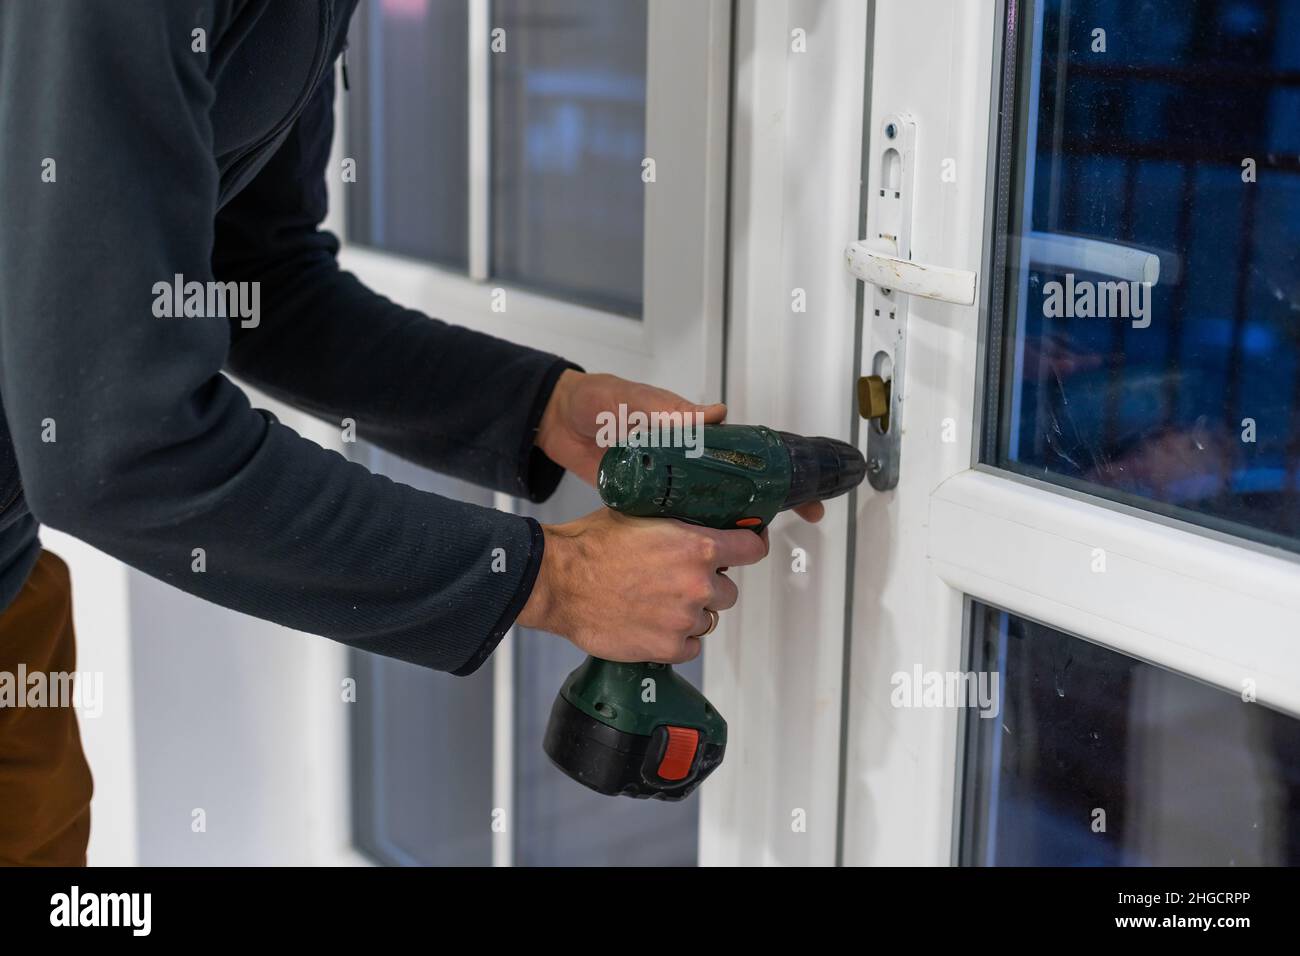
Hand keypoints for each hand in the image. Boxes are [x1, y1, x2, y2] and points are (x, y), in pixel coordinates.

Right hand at [517, 508, 769, 662]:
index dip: (750, 546)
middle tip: (678, 580)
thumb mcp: (641, 514)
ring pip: (708, 619)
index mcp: (698, 547)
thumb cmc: (591, 546)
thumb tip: (697, 522)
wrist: (559, 581)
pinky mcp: (668, 648)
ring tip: (657, 602)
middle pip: (729, 590)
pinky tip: (651, 623)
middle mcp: (698, 584)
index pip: (752, 549)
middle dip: (708, 585)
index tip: (747, 548)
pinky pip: (689, 646)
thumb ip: (677, 523)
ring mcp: (684, 619)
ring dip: (690, 613)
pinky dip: (675, 639)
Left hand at [535, 369, 824, 521]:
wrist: (557, 423)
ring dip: (733, 530)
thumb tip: (715, 415)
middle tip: (790, 527)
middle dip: (767, 509)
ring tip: (751, 550)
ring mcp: (669, 483)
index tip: (803, 495)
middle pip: (738, 487)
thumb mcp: (633, 400)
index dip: (778, 473)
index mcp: (694, 431)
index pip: (747, 452)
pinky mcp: (647, 502)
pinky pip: (678, 523)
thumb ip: (667, 410)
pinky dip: (695, 538)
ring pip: (712, 511)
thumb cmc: (596, 401)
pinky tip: (707, 555)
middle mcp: (688, 459)